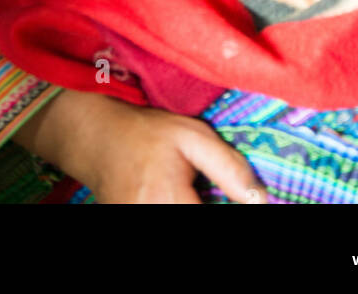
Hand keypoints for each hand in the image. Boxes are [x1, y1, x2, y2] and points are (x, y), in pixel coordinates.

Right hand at [13, 87, 266, 204]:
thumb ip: (229, 168)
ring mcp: (138, 223)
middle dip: (209, 204)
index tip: (233, 197)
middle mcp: (151, 218)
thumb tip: (261, 201)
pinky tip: (176, 195)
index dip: (232, 207)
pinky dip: (179, 207)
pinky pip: (168, 220)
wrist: (96, 137)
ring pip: (184, 221)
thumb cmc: (146, 133)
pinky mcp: (131, 224)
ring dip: (194, 206)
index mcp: (170, 202)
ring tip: (186, 189)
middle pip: (197, 221)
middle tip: (206, 189)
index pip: (215, 218)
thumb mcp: (192, 135)